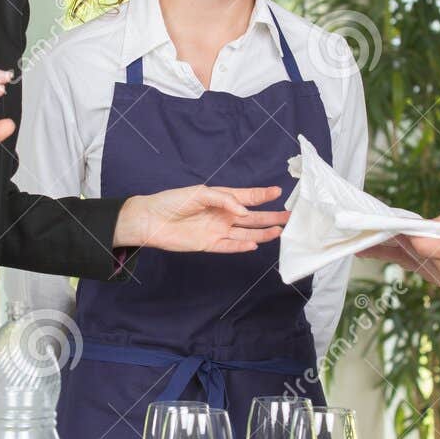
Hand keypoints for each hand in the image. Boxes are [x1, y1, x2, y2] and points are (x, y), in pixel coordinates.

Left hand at [114, 185, 289, 253]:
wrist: (150, 220)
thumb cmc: (171, 202)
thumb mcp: (199, 193)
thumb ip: (223, 199)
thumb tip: (243, 211)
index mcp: (220, 199)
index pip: (246, 197)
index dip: (262, 194)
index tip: (278, 191)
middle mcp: (222, 215)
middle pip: (252, 217)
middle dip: (270, 216)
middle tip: (289, 216)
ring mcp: (217, 230)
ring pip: (245, 233)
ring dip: (262, 233)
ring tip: (279, 231)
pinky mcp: (208, 244)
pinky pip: (229, 246)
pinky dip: (242, 246)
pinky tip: (255, 244)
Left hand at [356, 209, 439, 294]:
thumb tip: (428, 225)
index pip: (416, 246)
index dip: (399, 237)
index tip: (382, 231)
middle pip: (414, 261)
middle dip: (388, 253)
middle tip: (363, 249)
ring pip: (426, 271)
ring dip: (406, 261)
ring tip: (382, 253)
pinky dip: (428, 268)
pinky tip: (416, 261)